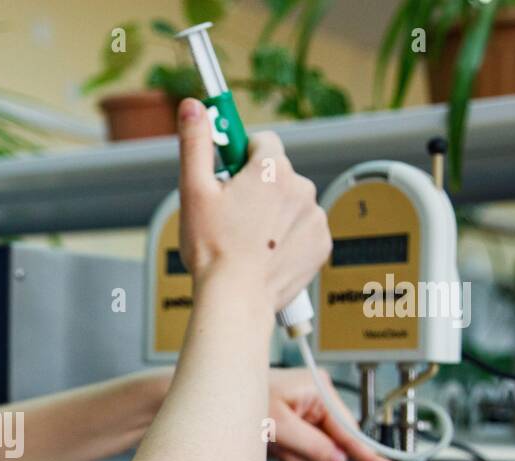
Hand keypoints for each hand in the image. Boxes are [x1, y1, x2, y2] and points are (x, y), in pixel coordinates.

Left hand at [134, 366, 395, 460]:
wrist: (210, 398)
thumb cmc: (236, 397)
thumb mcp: (275, 424)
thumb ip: (309, 444)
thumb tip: (336, 458)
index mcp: (318, 389)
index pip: (350, 428)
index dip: (366, 451)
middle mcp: (315, 397)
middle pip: (333, 440)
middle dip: (311, 452)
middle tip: (284, 446)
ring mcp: (304, 411)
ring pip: (314, 449)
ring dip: (294, 453)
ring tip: (272, 441)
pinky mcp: (292, 423)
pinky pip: (299, 449)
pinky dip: (286, 452)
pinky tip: (271, 443)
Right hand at [176, 98, 330, 316]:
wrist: (236, 300)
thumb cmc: (212, 250)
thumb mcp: (193, 191)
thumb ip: (195, 143)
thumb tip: (193, 106)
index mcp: (271, 169)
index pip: (261, 140)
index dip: (240, 156)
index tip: (228, 171)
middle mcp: (301, 187)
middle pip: (275, 174)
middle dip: (255, 188)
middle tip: (230, 215)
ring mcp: (315, 217)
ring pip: (290, 202)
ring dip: (272, 213)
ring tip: (247, 240)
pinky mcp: (321, 244)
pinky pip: (303, 229)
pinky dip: (287, 238)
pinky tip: (265, 253)